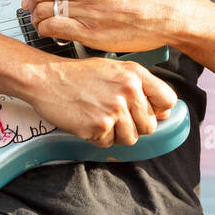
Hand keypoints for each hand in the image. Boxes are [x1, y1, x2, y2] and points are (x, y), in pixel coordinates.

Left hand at [19, 0, 186, 53]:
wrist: (163, 14)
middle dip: (32, 4)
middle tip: (31, 11)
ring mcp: (84, 9)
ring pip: (43, 11)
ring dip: (37, 19)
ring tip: (40, 25)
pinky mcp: (87, 31)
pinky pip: (53, 28)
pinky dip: (45, 30)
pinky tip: (48, 33)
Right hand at [27, 56, 177, 147]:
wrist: (47, 78)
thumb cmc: (80, 75)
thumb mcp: (115, 70)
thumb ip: (141, 88)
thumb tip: (164, 113)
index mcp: (135, 74)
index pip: (168, 100)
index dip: (160, 110)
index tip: (149, 112)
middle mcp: (128, 91)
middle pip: (149, 126)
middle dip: (134, 126)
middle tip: (114, 116)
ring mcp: (114, 110)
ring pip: (130, 138)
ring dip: (116, 134)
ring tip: (100, 117)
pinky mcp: (98, 126)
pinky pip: (108, 144)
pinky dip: (98, 138)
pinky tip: (87, 121)